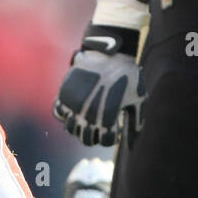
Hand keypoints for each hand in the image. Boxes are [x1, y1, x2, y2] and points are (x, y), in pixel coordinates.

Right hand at [53, 26, 145, 146]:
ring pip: (71, 129)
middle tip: (102, 124)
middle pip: (87, 140)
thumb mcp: (139, 100)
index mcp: (108, 119)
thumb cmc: (129, 75)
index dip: (114, 135)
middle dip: (96, 135)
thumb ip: (136, 125)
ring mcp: (74, 105)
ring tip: (89, 116)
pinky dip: (66, 113)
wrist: (111, 51)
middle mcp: (89, 115)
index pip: (106, 141)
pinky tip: (76, 108)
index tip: (116, 126)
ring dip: (81, 126)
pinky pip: (59, 113)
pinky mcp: (64, 93)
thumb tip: (131, 146)